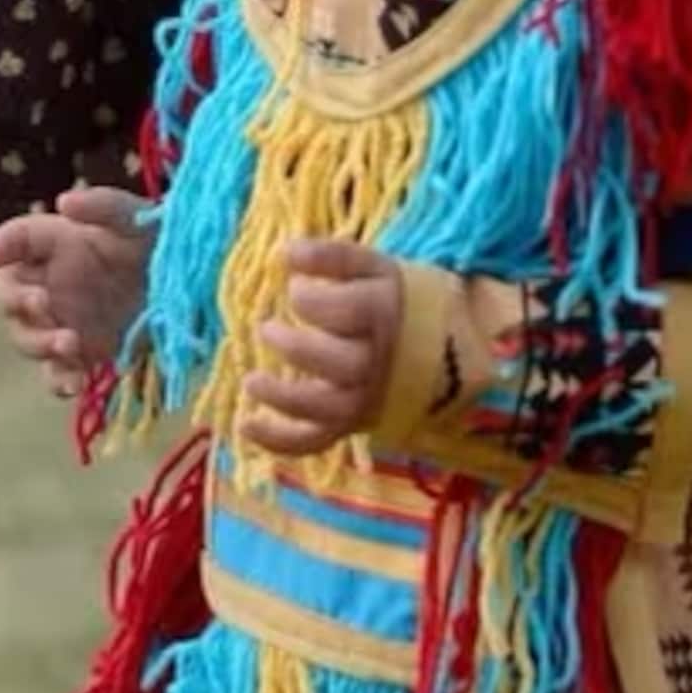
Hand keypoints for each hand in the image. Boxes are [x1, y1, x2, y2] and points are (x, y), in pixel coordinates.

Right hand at [0, 188, 149, 399]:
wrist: (193, 285)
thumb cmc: (160, 240)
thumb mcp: (138, 218)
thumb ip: (104, 205)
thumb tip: (64, 201)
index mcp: (56, 243)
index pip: (14, 242)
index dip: (0, 246)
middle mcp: (50, 283)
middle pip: (6, 296)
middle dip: (15, 302)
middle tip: (44, 305)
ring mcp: (62, 321)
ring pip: (26, 337)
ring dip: (39, 343)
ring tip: (70, 342)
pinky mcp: (83, 355)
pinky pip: (58, 374)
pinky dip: (61, 381)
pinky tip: (76, 383)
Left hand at [242, 238, 402, 457]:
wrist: (446, 350)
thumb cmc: (398, 301)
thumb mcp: (375, 267)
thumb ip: (332, 256)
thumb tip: (285, 252)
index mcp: (383, 315)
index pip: (346, 311)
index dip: (309, 299)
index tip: (294, 290)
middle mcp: (377, 362)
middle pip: (338, 363)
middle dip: (295, 346)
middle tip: (265, 328)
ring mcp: (364, 399)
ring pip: (324, 408)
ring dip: (282, 398)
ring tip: (250, 381)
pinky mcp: (351, 423)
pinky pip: (316, 440)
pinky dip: (280, 440)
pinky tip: (245, 425)